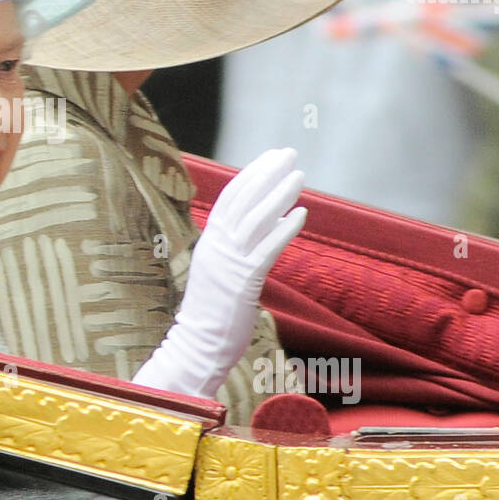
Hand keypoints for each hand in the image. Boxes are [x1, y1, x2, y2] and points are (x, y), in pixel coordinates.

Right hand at [133, 147, 306, 398]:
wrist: (197, 346)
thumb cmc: (212, 314)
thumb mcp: (219, 272)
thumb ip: (234, 249)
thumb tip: (260, 227)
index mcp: (210, 241)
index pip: (231, 198)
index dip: (253, 175)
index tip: (272, 157)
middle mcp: (216, 246)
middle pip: (243, 201)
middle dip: (267, 174)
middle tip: (289, 153)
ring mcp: (227, 263)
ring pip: (255, 220)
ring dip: (279, 195)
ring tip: (299, 176)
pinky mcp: (241, 282)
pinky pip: (266, 249)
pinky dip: (283, 229)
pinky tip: (300, 214)